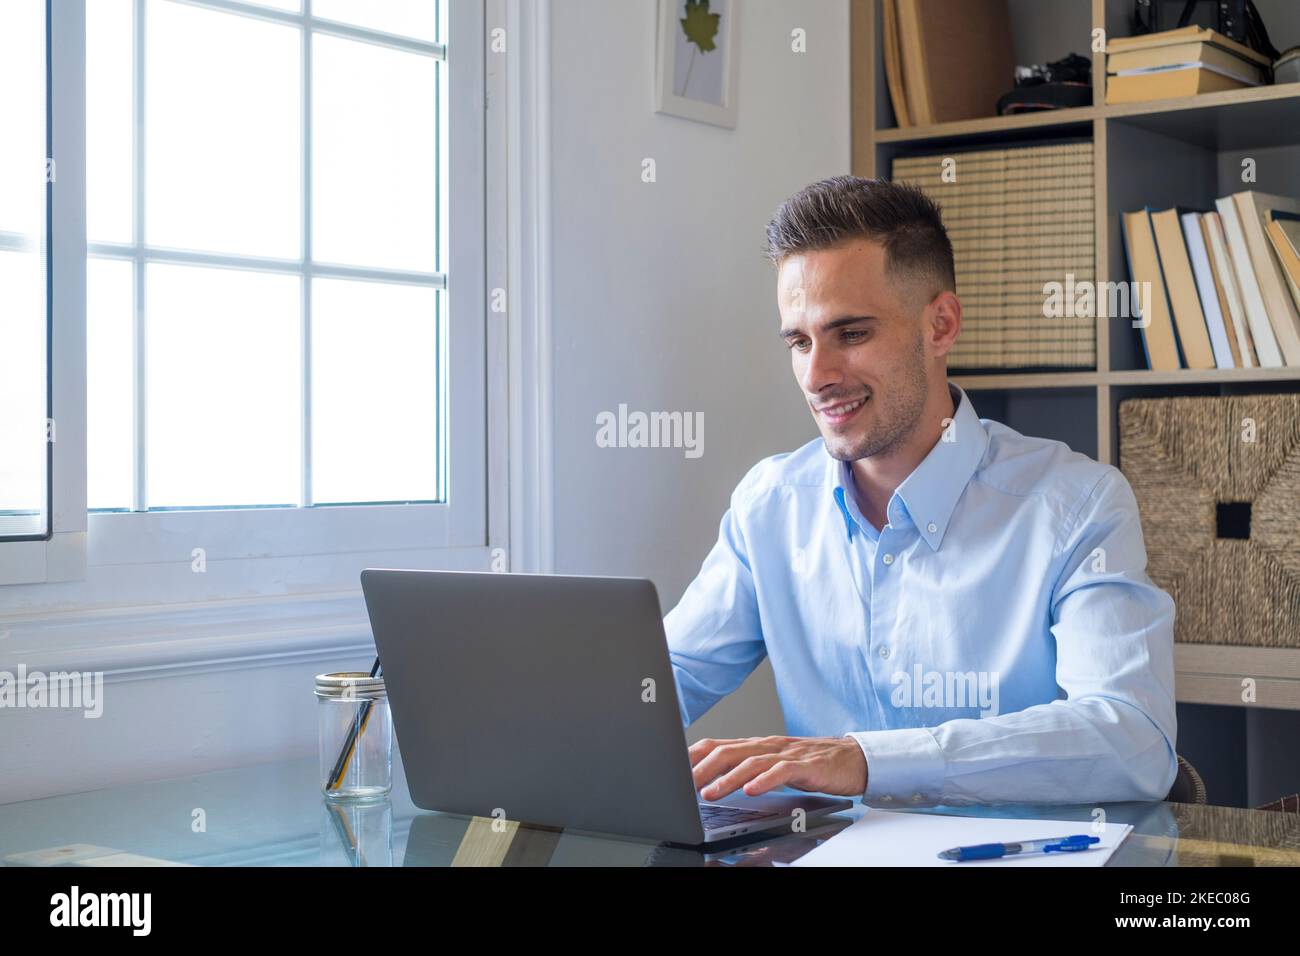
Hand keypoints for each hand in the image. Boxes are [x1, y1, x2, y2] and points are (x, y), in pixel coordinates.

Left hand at [689, 735, 867, 799]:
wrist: (853, 758)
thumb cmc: (811, 763)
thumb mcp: (773, 764)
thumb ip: (747, 768)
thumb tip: (713, 781)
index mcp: (757, 745)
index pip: (717, 745)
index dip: (693, 756)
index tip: (673, 769)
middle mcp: (768, 745)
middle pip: (728, 752)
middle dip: (703, 769)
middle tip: (684, 786)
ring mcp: (786, 754)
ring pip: (751, 762)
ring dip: (727, 779)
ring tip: (710, 793)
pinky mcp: (806, 766)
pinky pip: (781, 771)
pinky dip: (764, 781)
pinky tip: (751, 791)